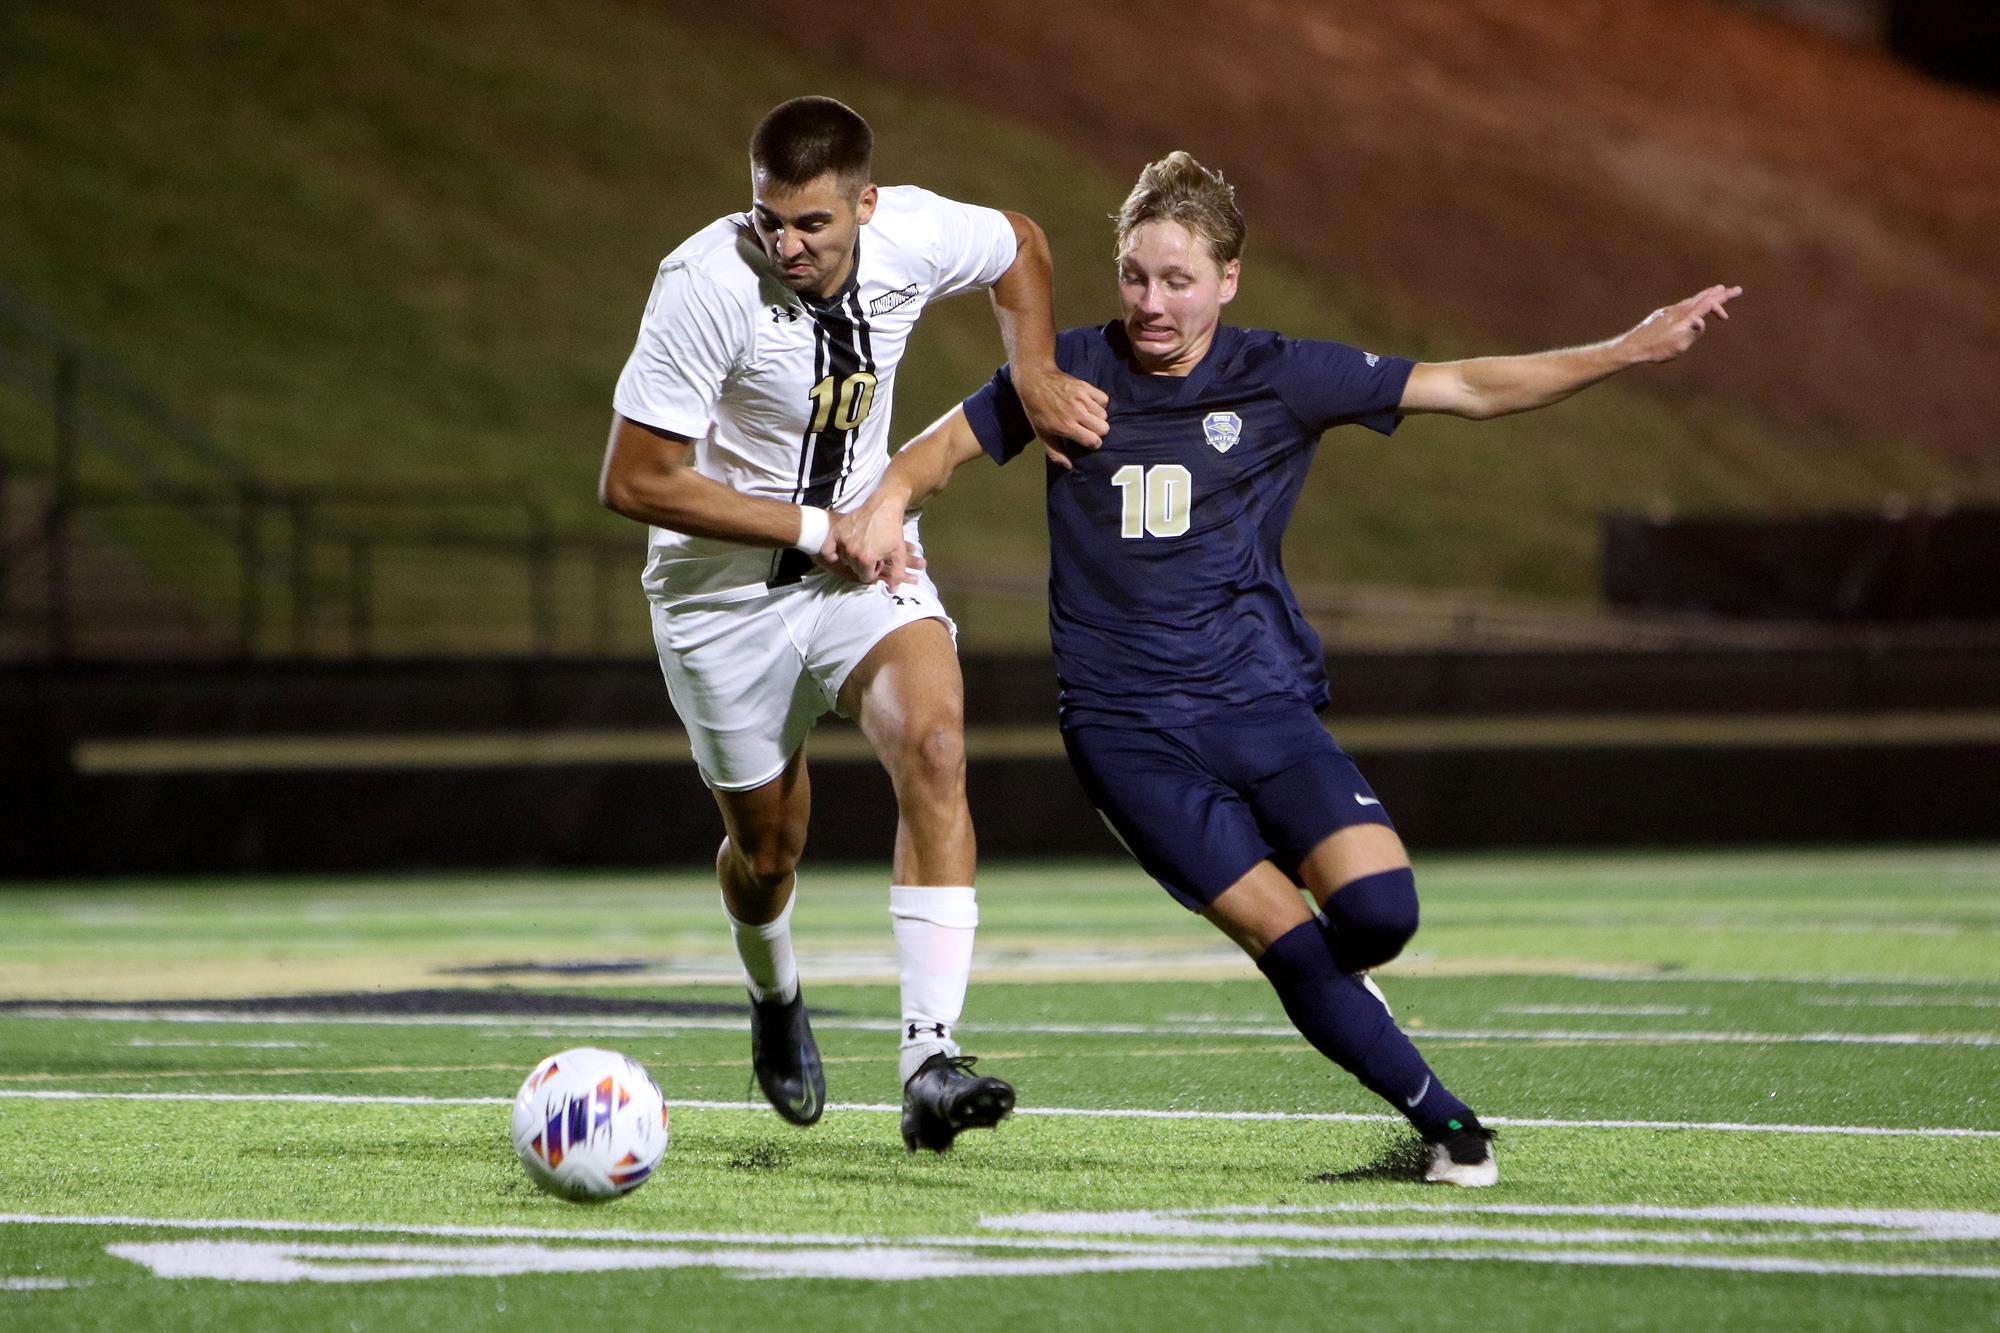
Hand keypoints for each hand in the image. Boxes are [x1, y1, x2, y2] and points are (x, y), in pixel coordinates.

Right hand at [826, 493, 923, 587]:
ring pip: (844, 560)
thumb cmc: (892, 530)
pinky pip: (829, 550)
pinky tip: (842, 550)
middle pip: (855, 569)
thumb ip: (897, 574)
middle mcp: (852, 552)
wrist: (883, 507)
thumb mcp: (898, 553)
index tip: (879, 561)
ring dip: (852, 557)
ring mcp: (843, 541)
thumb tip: (893, 591)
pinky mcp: (837, 532)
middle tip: (873, 552)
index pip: (866, 577)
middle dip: (865, 564)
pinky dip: (833, 552)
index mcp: (866, 559)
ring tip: (864, 547)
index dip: (874, 570)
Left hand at [1013, 365, 1108, 470]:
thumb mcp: (1042, 434)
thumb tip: (1069, 466)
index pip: (1094, 441)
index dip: (1093, 443)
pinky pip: (1104, 399)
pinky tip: (1090, 405)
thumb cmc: (1037, 410)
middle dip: (1098, 432)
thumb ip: (1056, 452)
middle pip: (1104, 428)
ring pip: (1104, 415)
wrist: (1035, 381)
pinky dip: (1100, 404)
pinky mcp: (1086, 387)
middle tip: (1088, 429)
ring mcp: (1083, 398)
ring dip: (1098, 418)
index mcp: (1066, 426)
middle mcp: (1077, 412)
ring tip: (1087, 416)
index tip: (1087, 440)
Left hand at [1622, 284, 1741, 363]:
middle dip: (1721, 293)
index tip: (1725, 317)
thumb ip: (1693, 333)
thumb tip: (1702, 320)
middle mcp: (1678, 309)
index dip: (1720, 305)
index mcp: (1686, 316)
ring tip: (1718, 289)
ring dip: (1708, 294)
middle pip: (1703, 297)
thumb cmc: (1657, 349)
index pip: (1708, 303)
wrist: (1633, 347)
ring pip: (1693, 299)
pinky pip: (1684, 303)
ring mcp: (1670, 310)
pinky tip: (1694, 303)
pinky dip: (1695, 300)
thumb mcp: (1679, 346)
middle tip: (1736, 289)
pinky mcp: (1662, 314)